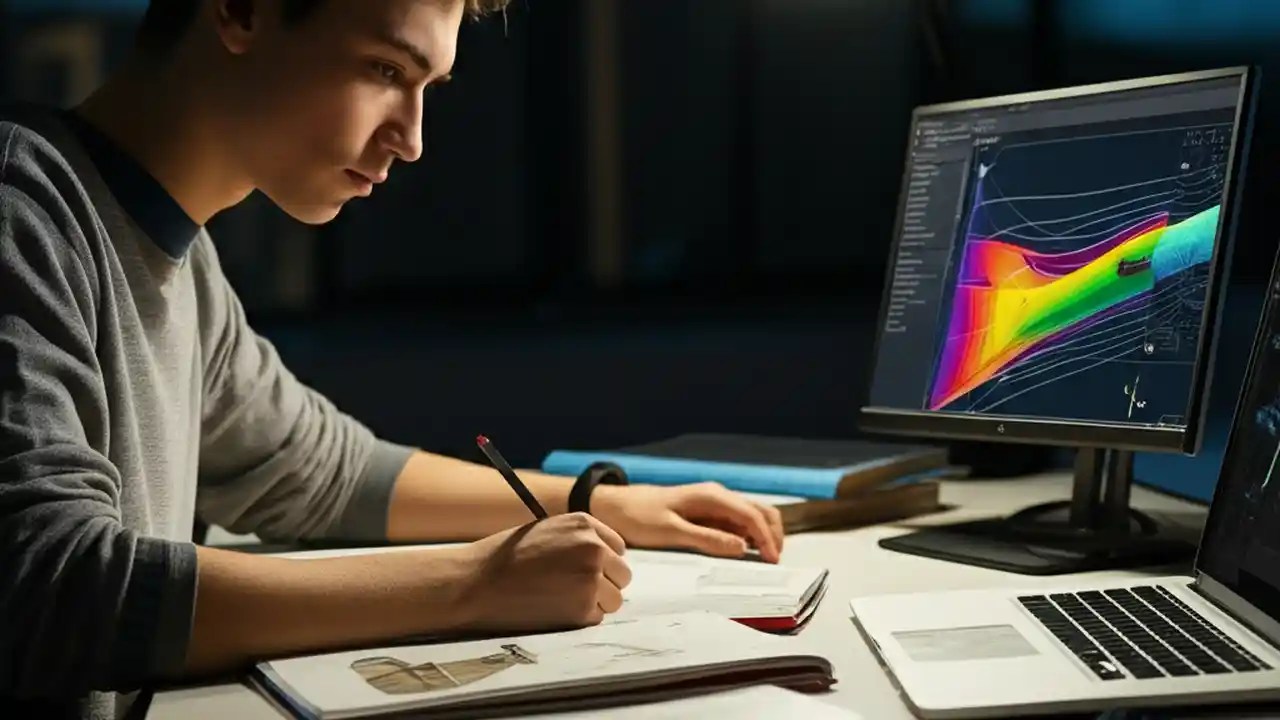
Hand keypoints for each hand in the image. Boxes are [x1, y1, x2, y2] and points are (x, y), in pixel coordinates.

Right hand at [458, 512, 632, 632]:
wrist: (478, 581)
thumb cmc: (505, 556)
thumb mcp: (546, 530)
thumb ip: (578, 539)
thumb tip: (605, 557)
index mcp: (584, 524)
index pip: (618, 548)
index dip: (604, 562)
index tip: (588, 572)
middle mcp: (594, 548)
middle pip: (622, 575)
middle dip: (605, 584)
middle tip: (576, 591)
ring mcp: (590, 578)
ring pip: (614, 600)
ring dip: (595, 604)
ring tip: (563, 600)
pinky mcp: (582, 607)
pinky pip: (595, 617)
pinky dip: (579, 618)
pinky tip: (554, 610)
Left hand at [591, 483, 784, 562]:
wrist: (614, 505)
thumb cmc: (638, 517)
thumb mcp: (671, 532)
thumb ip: (707, 539)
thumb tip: (741, 547)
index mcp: (712, 496)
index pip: (752, 515)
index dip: (767, 538)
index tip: (772, 562)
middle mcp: (717, 496)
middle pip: (760, 511)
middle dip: (773, 534)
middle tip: (774, 562)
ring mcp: (713, 503)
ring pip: (751, 515)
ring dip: (763, 534)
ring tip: (765, 560)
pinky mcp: (706, 512)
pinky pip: (736, 522)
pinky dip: (748, 536)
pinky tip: (746, 553)